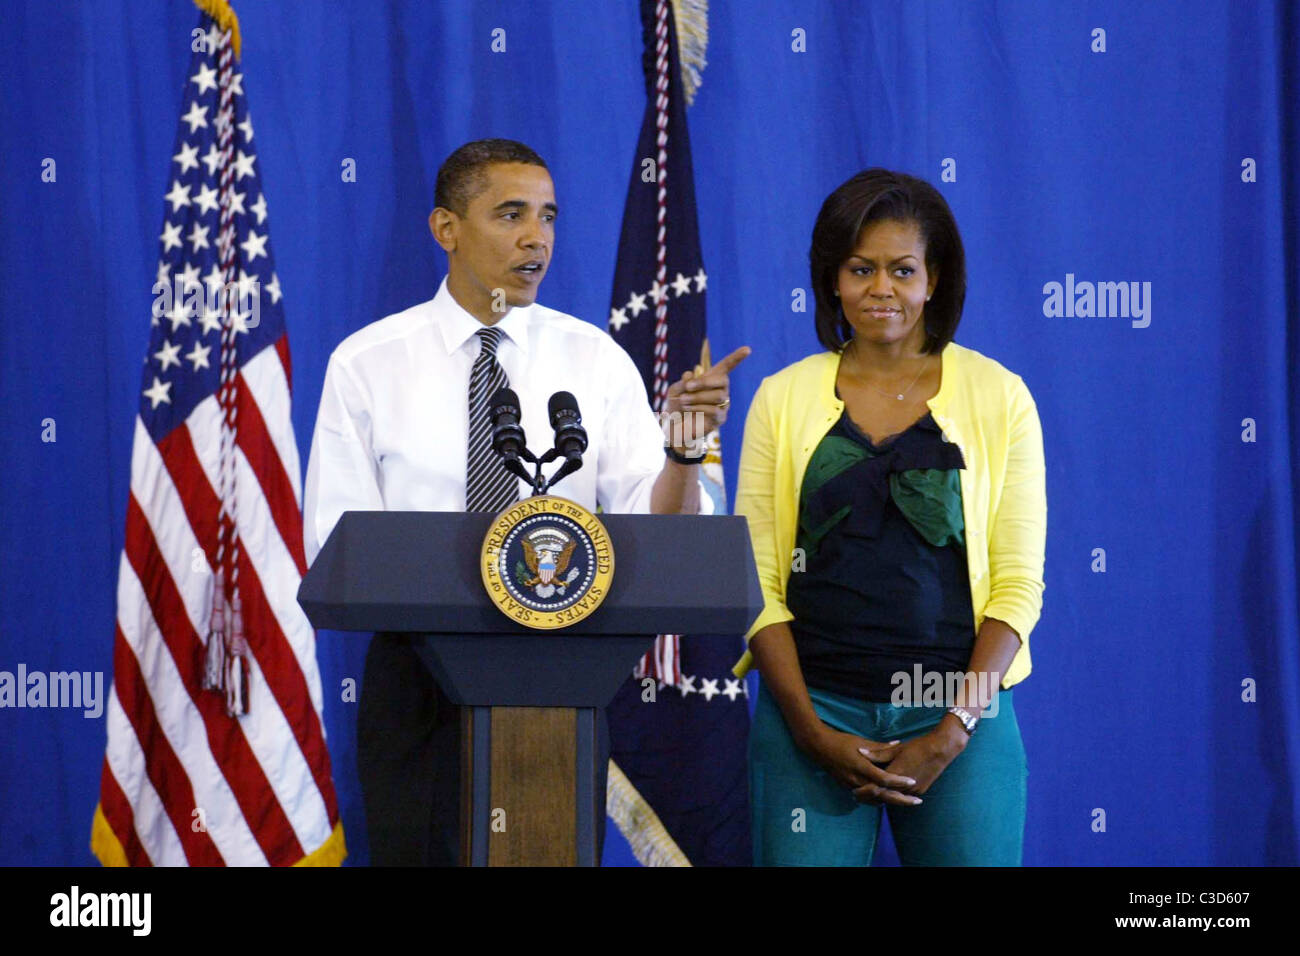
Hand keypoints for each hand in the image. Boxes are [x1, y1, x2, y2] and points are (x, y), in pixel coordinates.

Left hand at [661, 345, 750, 455]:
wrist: (675, 429)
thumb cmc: (677, 407)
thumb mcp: (675, 390)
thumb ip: (683, 381)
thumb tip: (692, 375)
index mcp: (711, 380)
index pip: (727, 366)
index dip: (736, 358)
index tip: (748, 349)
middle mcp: (721, 390)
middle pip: (723, 380)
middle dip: (705, 382)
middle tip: (688, 387)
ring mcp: (723, 405)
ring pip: (718, 395)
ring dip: (698, 396)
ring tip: (684, 401)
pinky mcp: (720, 418)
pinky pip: (715, 409)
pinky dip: (699, 407)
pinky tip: (689, 409)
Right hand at [803, 725, 921, 807]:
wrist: (819, 747)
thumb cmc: (841, 741)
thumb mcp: (862, 742)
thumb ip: (881, 747)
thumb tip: (898, 743)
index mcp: (862, 767)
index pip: (884, 778)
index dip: (899, 781)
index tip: (913, 781)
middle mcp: (857, 780)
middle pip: (883, 795)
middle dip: (902, 799)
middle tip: (918, 801)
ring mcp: (852, 786)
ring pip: (875, 799)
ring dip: (892, 801)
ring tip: (908, 801)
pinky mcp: (848, 787)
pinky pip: (867, 798)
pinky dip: (879, 799)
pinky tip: (888, 798)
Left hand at [854, 723, 966, 802]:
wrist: (940, 749)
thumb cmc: (917, 746)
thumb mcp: (895, 749)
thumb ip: (877, 753)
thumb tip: (860, 751)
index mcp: (895, 774)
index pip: (875, 787)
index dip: (863, 790)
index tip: (853, 790)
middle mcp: (904, 786)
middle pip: (883, 797)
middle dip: (870, 797)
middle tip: (857, 796)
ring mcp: (913, 790)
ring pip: (894, 798)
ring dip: (882, 797)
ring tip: (868, 796)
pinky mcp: (921, 791)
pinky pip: (904, 796)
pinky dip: (894, 795)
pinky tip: (886, 793)